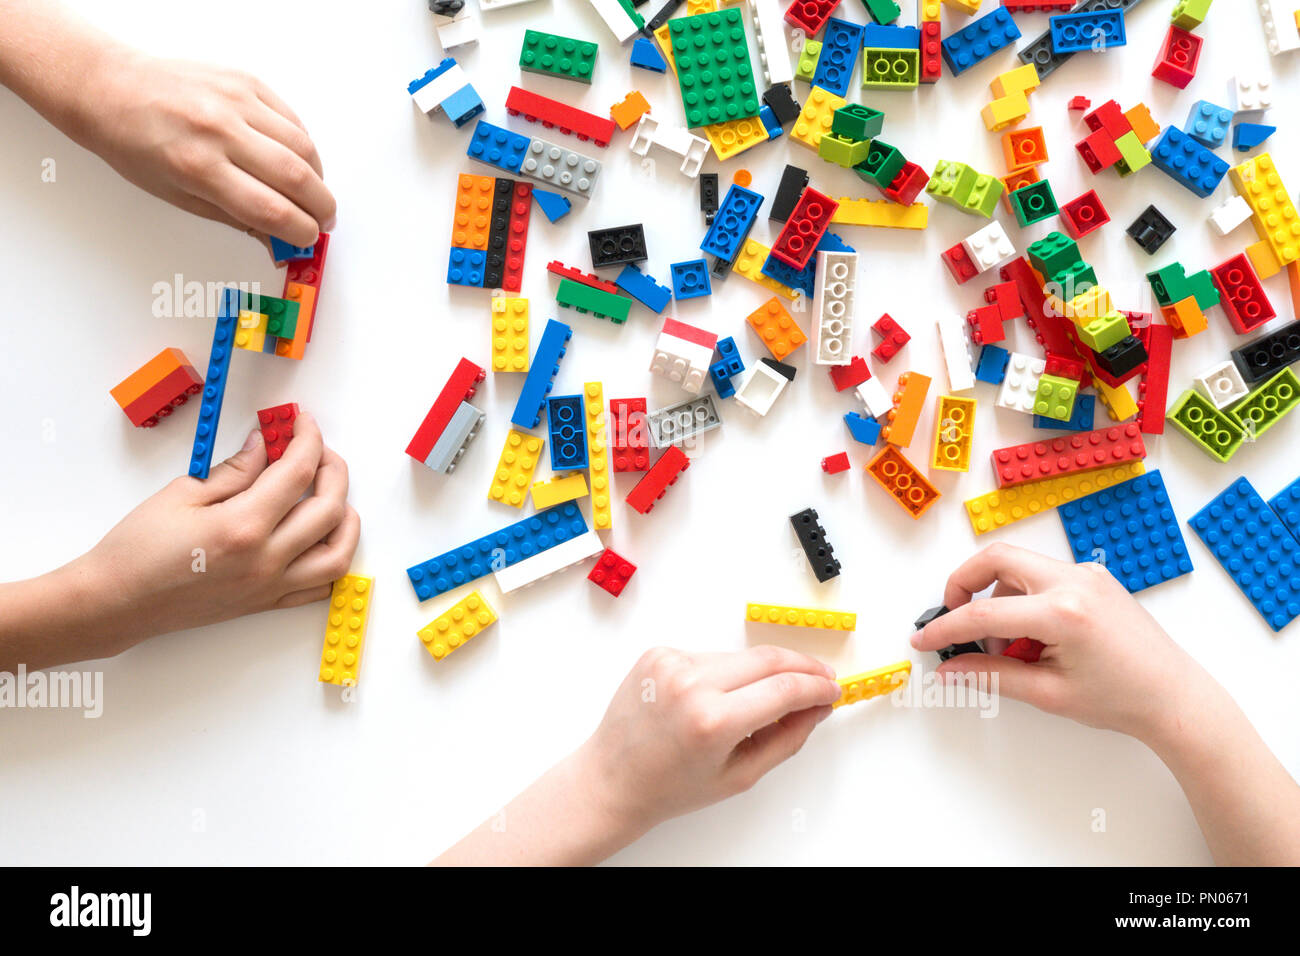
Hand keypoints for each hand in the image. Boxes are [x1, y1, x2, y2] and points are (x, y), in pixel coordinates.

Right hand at [63, 412, 357, 660]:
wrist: (116, 602)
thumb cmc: (138, 549)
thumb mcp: (183, 494)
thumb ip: (235, 470)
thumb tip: (267, 445)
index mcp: (243, 526)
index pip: (297, 473)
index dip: (308, 439)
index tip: (303, 422)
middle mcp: (265, 560)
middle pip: (329, 509)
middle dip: (332, 469)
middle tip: (318, 450)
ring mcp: (270, 586)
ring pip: (337, 555)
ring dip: (346, 520)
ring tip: (332, 495)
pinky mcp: (266, 603)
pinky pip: (320, 587)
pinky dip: (332, 560)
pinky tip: (322, 538)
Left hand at [78, 50, 334, 246]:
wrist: (112, 89)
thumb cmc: (136, 146)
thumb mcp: (181, 197)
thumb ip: (238, 219)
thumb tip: (279, 242)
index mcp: (198, 167)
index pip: (271, 210)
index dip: (300, 232)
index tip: (307, 239)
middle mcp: (219, 130)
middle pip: (296, 177)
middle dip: (321, 207)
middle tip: (323, 220)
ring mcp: (235, 100)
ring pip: (303, 146)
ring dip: (317, 177)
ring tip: (312, 192)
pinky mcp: (246, 81)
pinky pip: (291, 119)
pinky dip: (303, 146)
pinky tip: (298, 161)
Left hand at [574, 646, 842, 835]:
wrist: (612, 778)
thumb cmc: (669, 786)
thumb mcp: (740, 775)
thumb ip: (786, 738)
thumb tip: (816, 707)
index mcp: (712, 720)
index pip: (785, 689)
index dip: (817, 687)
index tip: (832, 689)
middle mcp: (690, 683)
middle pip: (767, 659)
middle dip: (802, 666)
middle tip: (821, 678)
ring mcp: (671, 663)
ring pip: (739, 656)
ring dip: (760, 672)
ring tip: (754, 704)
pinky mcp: (658, 653)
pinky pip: (709, 655)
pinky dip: (723, 672)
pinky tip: (713, 697)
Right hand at [910, 543, 1206, 741]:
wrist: (1175, 698)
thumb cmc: (1124, 699)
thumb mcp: (1048, 692)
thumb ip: (992, 675)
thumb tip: (952, 668)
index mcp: (1064, 611)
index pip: (984, 612)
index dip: (947, 627)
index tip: (925, 639)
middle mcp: (1075, 581)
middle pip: (995, 559)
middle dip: (963, 585)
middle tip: (953, 618)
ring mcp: (1086, 575)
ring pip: (1017, 567)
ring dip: (997, 600)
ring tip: (1007, 649)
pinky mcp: (1092, 579)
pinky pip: (1041, 577)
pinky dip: (1023, 601)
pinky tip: (1030, 639)